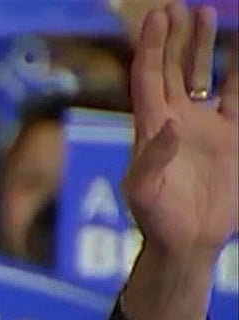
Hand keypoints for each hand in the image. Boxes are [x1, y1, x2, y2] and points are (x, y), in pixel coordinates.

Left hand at [123, 3, 237, 259]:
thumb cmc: (156, 219)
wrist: (187, 241)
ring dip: (207, 47)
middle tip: (181, 6)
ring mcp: (205, 125)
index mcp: (150, 126)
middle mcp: (176, 119)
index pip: (149, 77)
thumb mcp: (144, 191)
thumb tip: (170, 125)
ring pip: (207, 75)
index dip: (153, 47)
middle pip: (176, 68)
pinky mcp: (231, 137)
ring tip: (209, 14)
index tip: (157, 17)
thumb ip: (152, 158)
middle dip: (177, 38)